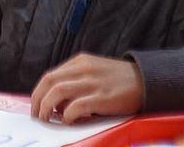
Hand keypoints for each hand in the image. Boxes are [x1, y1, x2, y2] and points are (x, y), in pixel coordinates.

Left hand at [30, 54, 144, 123]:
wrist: (147, 81)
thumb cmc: (119, 80)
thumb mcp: (94, 72)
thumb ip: (76, 81)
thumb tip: (55, 102)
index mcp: (80, 62)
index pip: (49, 76)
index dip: (38, 93)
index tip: (36, 106)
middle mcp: (83, 68)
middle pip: (49, 82)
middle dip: (37, 101)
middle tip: (38, 116)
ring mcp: (93, 82)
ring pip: (57, 91)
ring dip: (47, 108)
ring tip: (48, 120)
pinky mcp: (103, 97)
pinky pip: (76, 106)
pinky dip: (67, 115)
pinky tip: (69, 121)